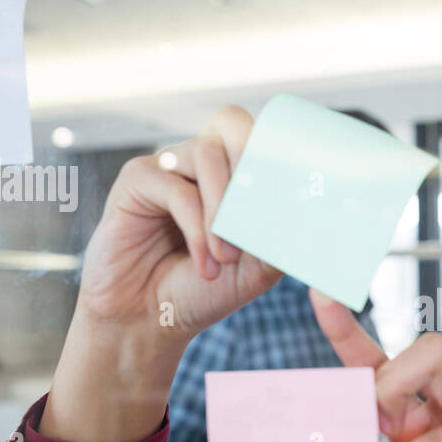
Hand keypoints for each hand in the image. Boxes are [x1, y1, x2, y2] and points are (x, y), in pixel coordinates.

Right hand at [76, 105, 282, 335]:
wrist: (151, 319)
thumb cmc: (204, 289)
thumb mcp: (256, 266)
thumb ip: (278, 232)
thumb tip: (303, 206)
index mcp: (233, 171)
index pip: (262, 135)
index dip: (282, 158)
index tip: (302, 197)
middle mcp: (201, 161)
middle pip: (232, 122)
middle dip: (254, 164)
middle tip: (263, 212)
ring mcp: (169, 165)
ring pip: (210, 156)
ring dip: (225, 211)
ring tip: (226, 259)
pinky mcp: (137, 178)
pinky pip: (179, 190)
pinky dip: (198, 230)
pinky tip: (205, 264)